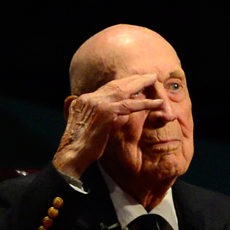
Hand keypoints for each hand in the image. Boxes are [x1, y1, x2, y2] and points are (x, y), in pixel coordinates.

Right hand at [53, 72, 167, 178]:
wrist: (72, 154)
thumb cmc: (79, 146)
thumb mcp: (82, 125)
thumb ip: (89, 114)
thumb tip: (103, 113)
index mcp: (83, 99)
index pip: (106, 87)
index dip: (123, 84)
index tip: (135, 81)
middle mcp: (90, 97)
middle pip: (116, 84)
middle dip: (133, 79)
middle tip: (148, 76)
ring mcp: (98, 103)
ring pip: (124, 90)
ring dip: (141, 84)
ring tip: (154, 80)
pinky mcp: (106, 112)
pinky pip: (130, 105)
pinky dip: (145, 103)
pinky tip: (156, 103)